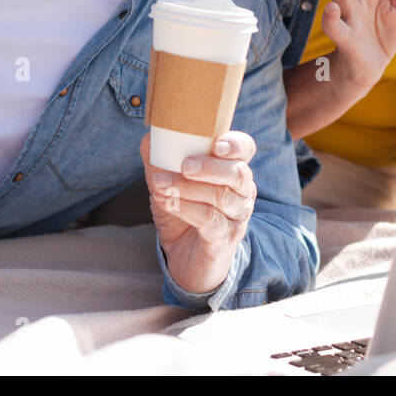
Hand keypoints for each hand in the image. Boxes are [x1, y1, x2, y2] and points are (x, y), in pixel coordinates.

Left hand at [140, 131, 256, 294]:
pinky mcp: (223, 239)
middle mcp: (242, 193)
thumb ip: (162, 158)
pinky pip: (209, 220)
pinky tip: (164, 201)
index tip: (215, 143)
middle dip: (210, 167)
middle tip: (184, 164)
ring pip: (220, 197)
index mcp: (233, 171)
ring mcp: (235, 218)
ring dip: (187, 188)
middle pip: (238, 174)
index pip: (246, 149)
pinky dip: (185, 208)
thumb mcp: (170, 183)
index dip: (235, 144)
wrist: (184, 258)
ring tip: (160, 183)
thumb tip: (150, 137)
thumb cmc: (183, 213)